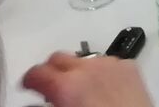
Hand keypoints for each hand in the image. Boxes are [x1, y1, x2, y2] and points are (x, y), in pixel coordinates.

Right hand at [22, 52, 155, 106]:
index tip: (28, 87)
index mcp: (65, 85)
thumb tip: (33, 103)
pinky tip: (105, 89)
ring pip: (84, 59)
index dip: (29, 80)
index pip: (36, 72)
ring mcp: (110, 64)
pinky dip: (102, 73)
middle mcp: (86, 68)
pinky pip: (109, 63)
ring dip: (78, 70)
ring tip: (81, 90)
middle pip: (58, 57)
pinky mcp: (130, 67)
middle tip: (51, 88)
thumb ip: (46, 105)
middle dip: (51, 70)